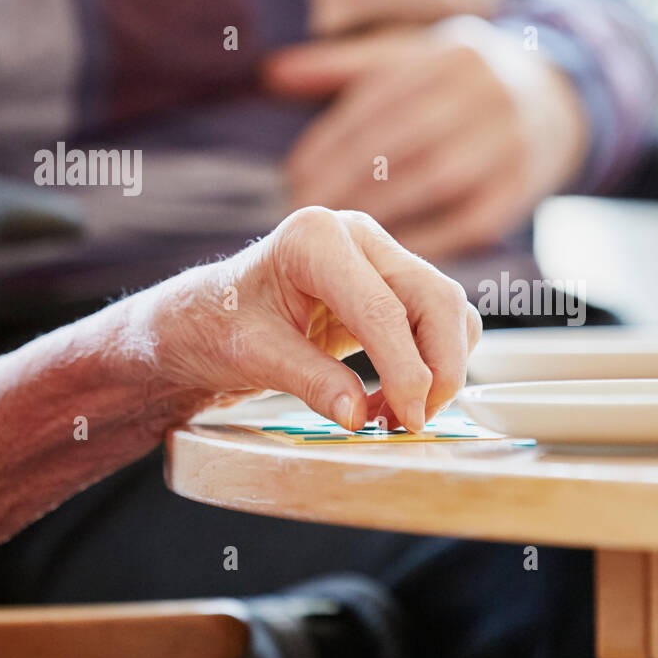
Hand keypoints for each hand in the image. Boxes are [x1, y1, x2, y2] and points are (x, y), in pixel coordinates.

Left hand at [145, 208, 480, 430]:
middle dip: (440, 368)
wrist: (209, 316)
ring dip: (440, 368)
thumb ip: (309, 381)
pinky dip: (432, 363)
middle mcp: (357, 235)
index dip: (406, 370)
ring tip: (394, 413)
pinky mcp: (393, 283)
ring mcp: (380, 255)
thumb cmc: (218, 326)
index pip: (384, 309)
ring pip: (448, 310)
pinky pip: (439, 321)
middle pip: (436, 299)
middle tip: (413, 422)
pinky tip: (393, 394)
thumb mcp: (253, 356)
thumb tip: (358, 416)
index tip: (409, 419)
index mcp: (315, 238)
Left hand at [263, 17, 589, 261]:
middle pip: (403, 142)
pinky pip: (467, 222)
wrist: (560, 105)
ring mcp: (510, 143)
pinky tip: (386, 254)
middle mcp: (486, 94)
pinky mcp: (522, 192)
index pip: (378, 101)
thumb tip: (272, 73)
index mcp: (451, 55)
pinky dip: (424, 240)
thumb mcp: (414, 55)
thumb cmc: (464, 84)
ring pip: (435, 182)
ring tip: (337, 236)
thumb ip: (345, 66)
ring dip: (379, 213)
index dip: (330, 142)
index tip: (294, 177)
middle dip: (346, 181)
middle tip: (305, 213)